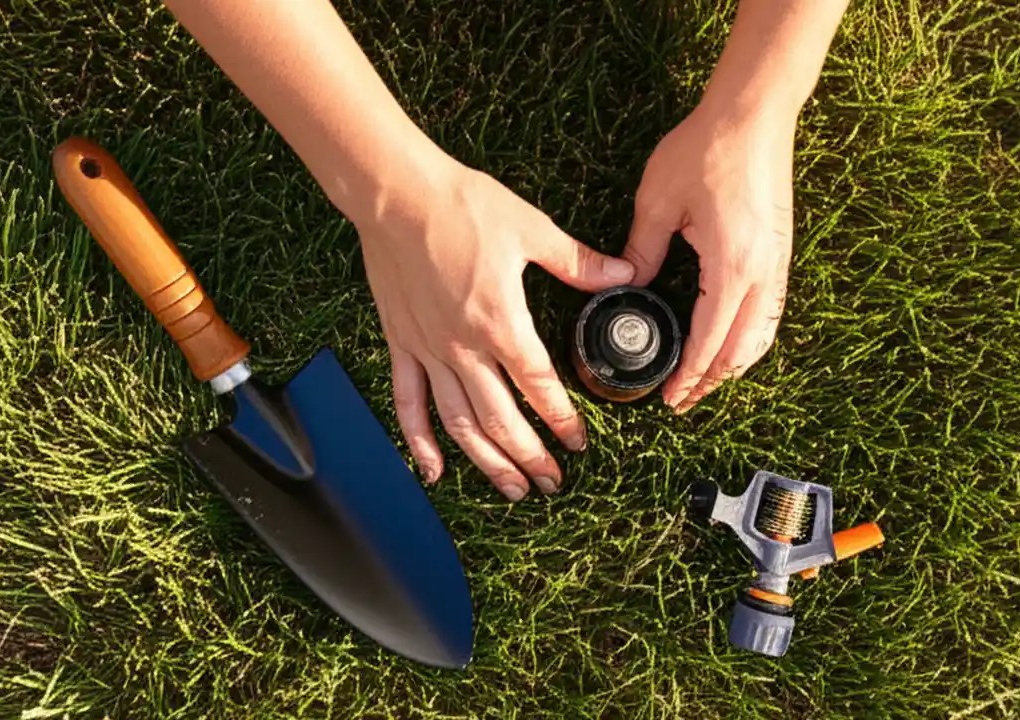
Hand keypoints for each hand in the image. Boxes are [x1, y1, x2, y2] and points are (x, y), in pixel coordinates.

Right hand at [359, 162, 634, 500]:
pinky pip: (408, 403)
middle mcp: (464, 346)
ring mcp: (429, 349)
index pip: (540, 387)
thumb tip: (622, 274)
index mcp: (501, 322)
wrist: (397, 194)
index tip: (578, 443)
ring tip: (510, 488)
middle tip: (551, 481)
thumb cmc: (462, 206)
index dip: (562, 420)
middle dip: (530, 457)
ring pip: (459, 423)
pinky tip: (434, 470)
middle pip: (501, 419)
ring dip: (486, 461)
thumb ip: (578, 262)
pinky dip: (419, 441)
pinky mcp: (401, 343)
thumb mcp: (532, 230)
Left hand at [623, 103, 795, 412]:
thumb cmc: (707, 150)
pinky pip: (771, 314)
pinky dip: (752, 340)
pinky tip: (734, 344)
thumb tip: (629, 284)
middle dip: (711, 383)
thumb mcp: (658, 201)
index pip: (709, 343)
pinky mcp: (781, 253)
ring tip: (706, 382)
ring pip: (762, 337)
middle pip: (740, 352)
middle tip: (682, 402)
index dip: (688, 377)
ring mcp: (778, 266)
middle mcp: (762, 275)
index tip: (669, 399)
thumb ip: (641, 251)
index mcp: (731, 268)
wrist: (754, 113)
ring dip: (735, 366)